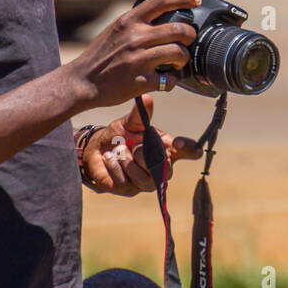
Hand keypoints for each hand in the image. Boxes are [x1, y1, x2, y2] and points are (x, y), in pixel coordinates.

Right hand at [64, 0, 200, 110]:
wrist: (81, 81)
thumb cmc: (102, 53)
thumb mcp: (118, 26)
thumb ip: (143, 10)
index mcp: (129, 21)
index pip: (162, 2)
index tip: (196, 1)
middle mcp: (135, 37)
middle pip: (179, 29)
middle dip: (190, 35)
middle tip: (188, 40)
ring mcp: (138, 59)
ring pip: (178, 53)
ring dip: (183, 58)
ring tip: (177, 62)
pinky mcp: (141, 81)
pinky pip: (170, 80)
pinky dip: (171, 80)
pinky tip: (165, 79)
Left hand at [80, 95, 203, 195]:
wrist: (97, 149)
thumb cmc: (120, 135)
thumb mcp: (129, 123)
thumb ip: (139, 114)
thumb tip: (147, 98)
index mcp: (167, 148)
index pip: (190, 151)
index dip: (189, 149)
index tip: (177, 143)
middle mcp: (161, 167)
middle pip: (167, 170)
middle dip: (147, 157)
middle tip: (134, 146)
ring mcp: (146, 181)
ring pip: (146, 180)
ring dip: (129, 164)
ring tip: (119, 150)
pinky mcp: (130, 189)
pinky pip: (126, 183)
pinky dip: (116, 167)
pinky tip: (109, 158)